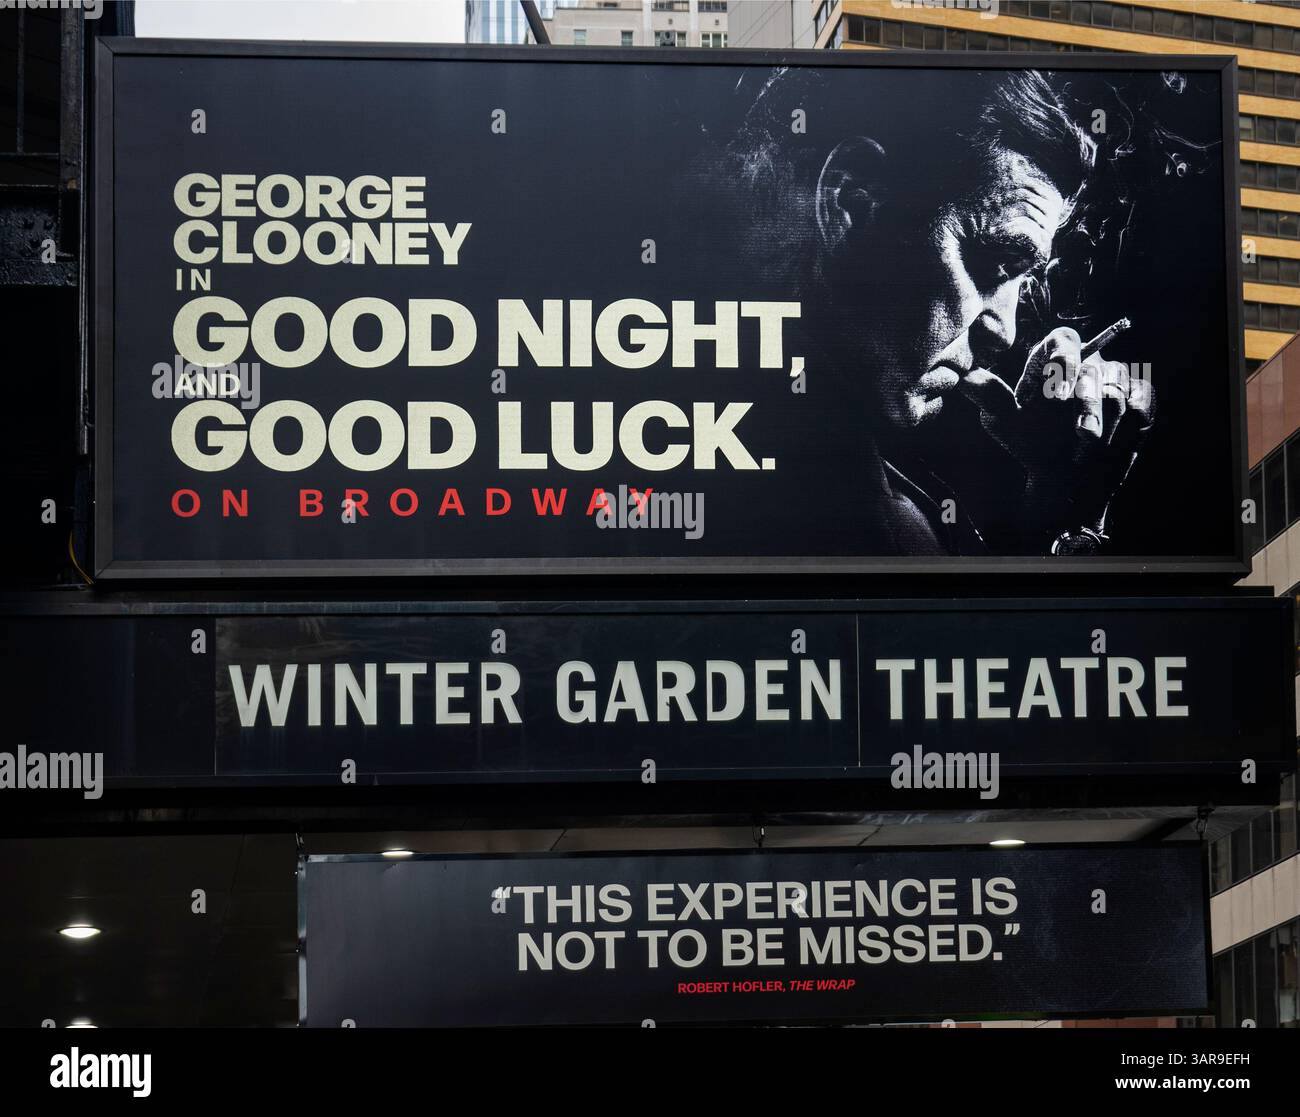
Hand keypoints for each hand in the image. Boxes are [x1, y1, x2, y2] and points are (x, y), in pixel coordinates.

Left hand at [958, 326, 1154, 539]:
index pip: (1064, 341)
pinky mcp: (1139, 399)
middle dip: (1087, 406)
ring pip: (1117, 392)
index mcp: (1052, 358)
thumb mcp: (1003, 422)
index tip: (1058, 391)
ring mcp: (1116, 379)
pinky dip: (1124, 428)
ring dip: (1102, 424)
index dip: (1064, 359)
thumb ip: (990, 397)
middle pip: (1094, 370)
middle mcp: (1086, 363)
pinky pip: (1139, 404)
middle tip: (1081, 434)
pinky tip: (1110, 444)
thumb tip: (965, 379)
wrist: (1063, 477)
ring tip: (1085, 447)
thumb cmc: (1031, 442)